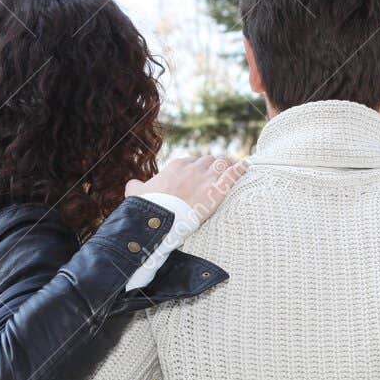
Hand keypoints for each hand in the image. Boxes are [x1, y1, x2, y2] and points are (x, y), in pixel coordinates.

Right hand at [125, 154, 247, 222]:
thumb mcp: (136, 193)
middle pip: (209, 161)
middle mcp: (192, 168)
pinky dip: (240, 169)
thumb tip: (133, 184)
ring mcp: (206, 178)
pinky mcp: (217, 190)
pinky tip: (246, 167)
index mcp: (176, 166)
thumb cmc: (148, 207)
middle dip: (215, 165)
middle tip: (221, 170)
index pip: (192, 161)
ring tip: (236, 166)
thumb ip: (136, 186)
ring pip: (222, 164)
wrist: (159, 218)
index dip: (199, 166)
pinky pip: (233, 174)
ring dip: (229, 165)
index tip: (202, 171)